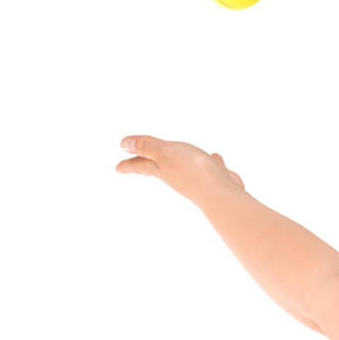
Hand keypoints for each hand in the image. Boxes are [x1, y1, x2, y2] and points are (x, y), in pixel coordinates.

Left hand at [116, 135, 244, 205]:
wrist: (220, 194)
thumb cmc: (192, 171)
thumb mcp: (165, 153)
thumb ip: (147, 147)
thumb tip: (123, 144)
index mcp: (162, 169)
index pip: (141, 165)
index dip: (129, 164)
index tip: (118, 168)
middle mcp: (176, 176)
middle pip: (158, 168)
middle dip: (149, 164)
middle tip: (138, 165)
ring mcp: (195, 180)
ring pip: (184, 169)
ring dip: (179, 163)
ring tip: (174, 159)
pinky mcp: (215, 179)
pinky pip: (209, 168)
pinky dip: (209, 162)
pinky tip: (215, 157)